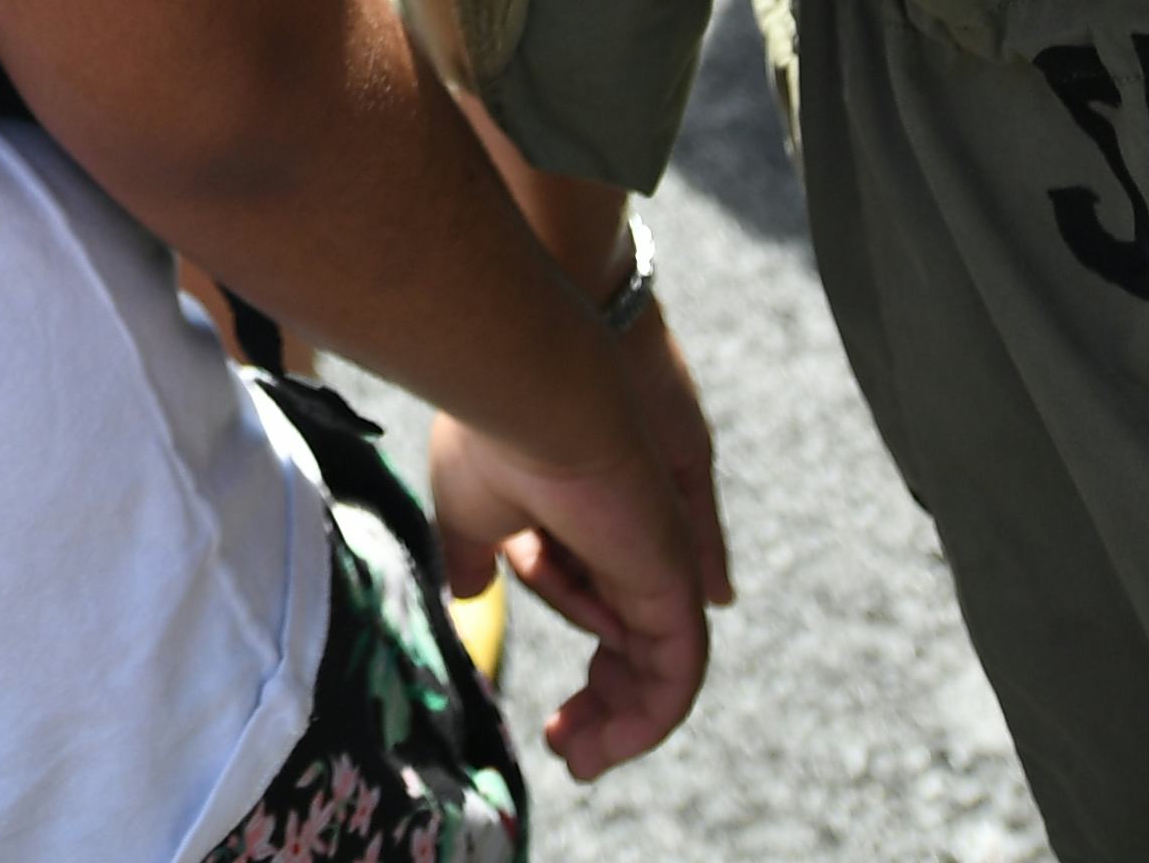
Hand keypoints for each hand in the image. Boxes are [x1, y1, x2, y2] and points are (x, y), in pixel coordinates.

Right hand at [431, 315, 730, 779]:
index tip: (551, 732)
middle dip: (608, 711)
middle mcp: (632, 550)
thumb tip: (470, 592)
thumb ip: (478, 555)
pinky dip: (650, 716)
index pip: (605, 620)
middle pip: (638, 651)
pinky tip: (604, 742)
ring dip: (625, 727)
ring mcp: (656, 564)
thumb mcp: (470, 513)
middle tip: (569, 753)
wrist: (525, 388)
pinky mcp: (672, 579)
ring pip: (661, 670)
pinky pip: (679, 671)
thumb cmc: (491, 434)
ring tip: (578, 761)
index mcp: (588, 532)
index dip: (588, 679)